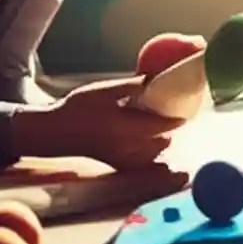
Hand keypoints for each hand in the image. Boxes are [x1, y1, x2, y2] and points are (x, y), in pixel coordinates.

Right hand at [14, 76, 185, 171]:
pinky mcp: (120, 165)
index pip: (167, 125)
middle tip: (171, 109)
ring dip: (161, 138)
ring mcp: (126, 160)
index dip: (180, 115)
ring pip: (157, 151)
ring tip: (156, 122)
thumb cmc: (77, 108)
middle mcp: (131, 148)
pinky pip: (145, 159)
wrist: (54, 133)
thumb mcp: (104, 90)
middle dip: (171, 126)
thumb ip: (132, 86)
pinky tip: (142, 136)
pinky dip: (150, 149)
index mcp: (129, 128)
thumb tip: (155, 78)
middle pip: (166, 139)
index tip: (188, 103)